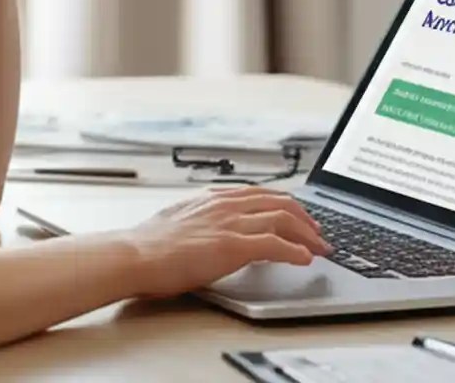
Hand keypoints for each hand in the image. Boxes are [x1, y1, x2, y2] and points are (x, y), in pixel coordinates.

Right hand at [123, 187, 331, 298]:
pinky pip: (274, 244)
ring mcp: (231, 224)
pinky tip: (305, 259)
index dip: (286, 205)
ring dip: (307, 235)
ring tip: (320, 248)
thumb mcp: (180, 219)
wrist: (134, 255)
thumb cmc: (149, 244)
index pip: (262, 194)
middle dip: (305, 218)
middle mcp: (227, 204)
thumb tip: (208, 228)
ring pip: (283, 219)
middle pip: (281, 202)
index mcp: (215, 198)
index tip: (299, 216)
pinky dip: (295, 251)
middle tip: (318, 234)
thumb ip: (201, 219)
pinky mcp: (232, 246)